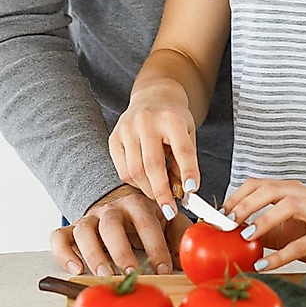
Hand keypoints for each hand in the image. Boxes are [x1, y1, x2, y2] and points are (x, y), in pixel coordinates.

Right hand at [49, 183, 187, 277]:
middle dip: (122, 251)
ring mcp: (89, 218)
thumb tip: (191, 258)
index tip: (164, 269)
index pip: (148, 222)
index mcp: (138, 203)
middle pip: (112, 225)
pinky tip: (75, 268)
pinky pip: (59, 238)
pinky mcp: (70, 229)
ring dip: (94, 254)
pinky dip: (64, 253)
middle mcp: (111, 208)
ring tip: (104, 275)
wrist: (118, 204)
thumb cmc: (146, 218)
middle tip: (130, 273)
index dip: (156, 246)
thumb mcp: (167, 220)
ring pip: (84, 231)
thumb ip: (179, 234)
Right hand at [108, 83, 199, 217]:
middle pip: (153, 165)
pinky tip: (145, 183)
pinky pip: (122, 169)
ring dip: (148, 190)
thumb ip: (185, 159)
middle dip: (162, 192)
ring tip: (161, 197)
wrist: (154, 96)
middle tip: (171, 210)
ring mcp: (127, 129)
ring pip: (134, 171)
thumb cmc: (175, 119)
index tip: (192, 191)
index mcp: (172, 118)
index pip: (182, 149)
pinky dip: (135, 182)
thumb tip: (184, 191)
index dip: (188, 171)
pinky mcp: (113, 138)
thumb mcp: (187, 133)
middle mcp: (147, 121)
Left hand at [224, 177, 305, 271]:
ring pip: (290, 204)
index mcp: (297, 193)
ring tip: (244, 236)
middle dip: (246, 204)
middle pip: (274, 189)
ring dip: (263, 220)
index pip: (263, 184)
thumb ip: (265, 231)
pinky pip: (302, 242)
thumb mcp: (288, 233)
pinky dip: (280, 254)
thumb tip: (230, 236)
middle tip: (227, 222)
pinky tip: (263, 264)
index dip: (239, 195)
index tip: (219, 214)